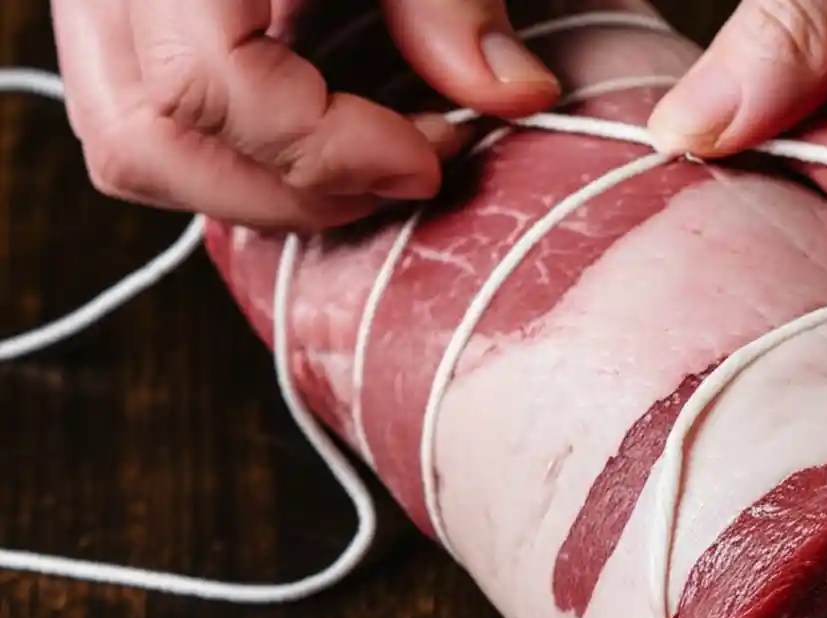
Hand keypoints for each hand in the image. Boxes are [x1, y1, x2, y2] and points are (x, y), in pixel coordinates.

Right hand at [52, 0, 560, 230]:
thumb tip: (519, 95)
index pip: (208, 81)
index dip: (324, 149)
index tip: (428, 158)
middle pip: (144, 141)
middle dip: (290, 193)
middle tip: (404, 173)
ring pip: (124, 149)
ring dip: (252, 193)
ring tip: (363, 170)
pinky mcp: (108, 15)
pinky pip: (131, 125)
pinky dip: (222, 163)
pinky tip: (313, 146)